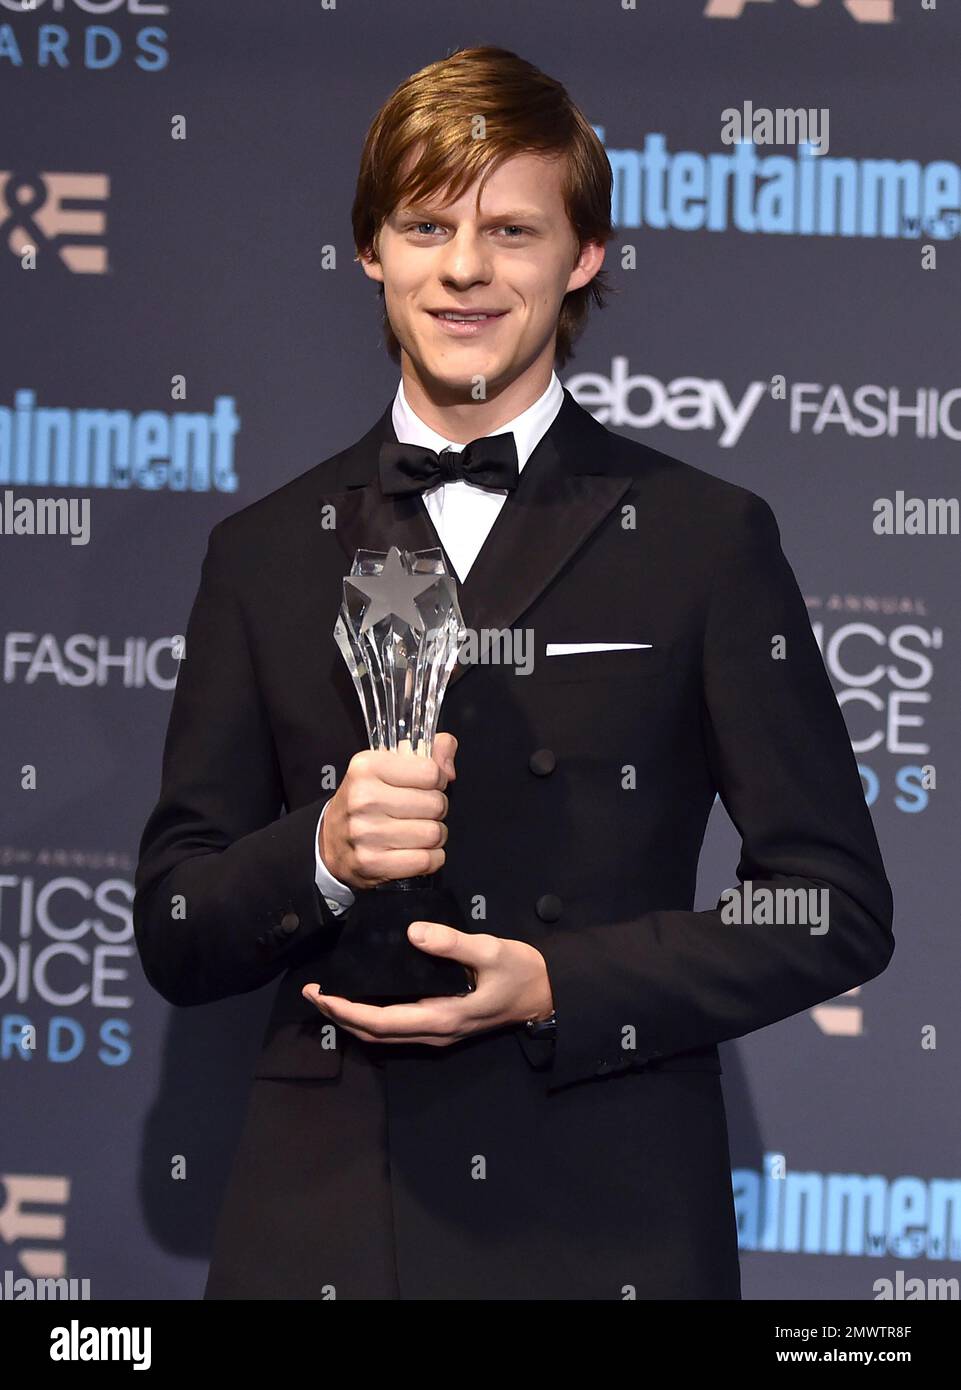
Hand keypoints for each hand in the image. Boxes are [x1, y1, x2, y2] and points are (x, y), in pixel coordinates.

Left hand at [301, 921, 554, 1046]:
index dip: (345, 1010)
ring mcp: (439, 1032)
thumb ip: (451, 943)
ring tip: (331, 997)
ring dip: (354, 1019)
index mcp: (440, 1016)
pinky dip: (373, 1017)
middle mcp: (434, 1032)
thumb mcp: (490, 951)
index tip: (320, 993)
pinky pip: (397, 1028)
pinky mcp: (443, 1024)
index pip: (379, 1021)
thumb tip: (412, 933)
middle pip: (374, 1034)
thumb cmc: (520, 972)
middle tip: (313, 994)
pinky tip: (365, 998)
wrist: (546, 995)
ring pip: (384, 1035)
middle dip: (339, 1017)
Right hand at [319, 733, 456, 889]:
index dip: (436, 781)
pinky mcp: (372, 862)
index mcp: (367, 766)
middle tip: (420, 812)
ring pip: (434, 834)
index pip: (431, 772)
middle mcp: (364, 798)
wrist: (331, 841)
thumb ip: (432, 752)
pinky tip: (415, 851)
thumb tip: (449, 771)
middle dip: (436, 810)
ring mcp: (366, 833)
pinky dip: (430, 858)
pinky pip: (426, 861)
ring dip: (434, 836)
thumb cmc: (367, 799)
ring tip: (417, 831)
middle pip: (436, 805)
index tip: (425, 786)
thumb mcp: (389, 765)